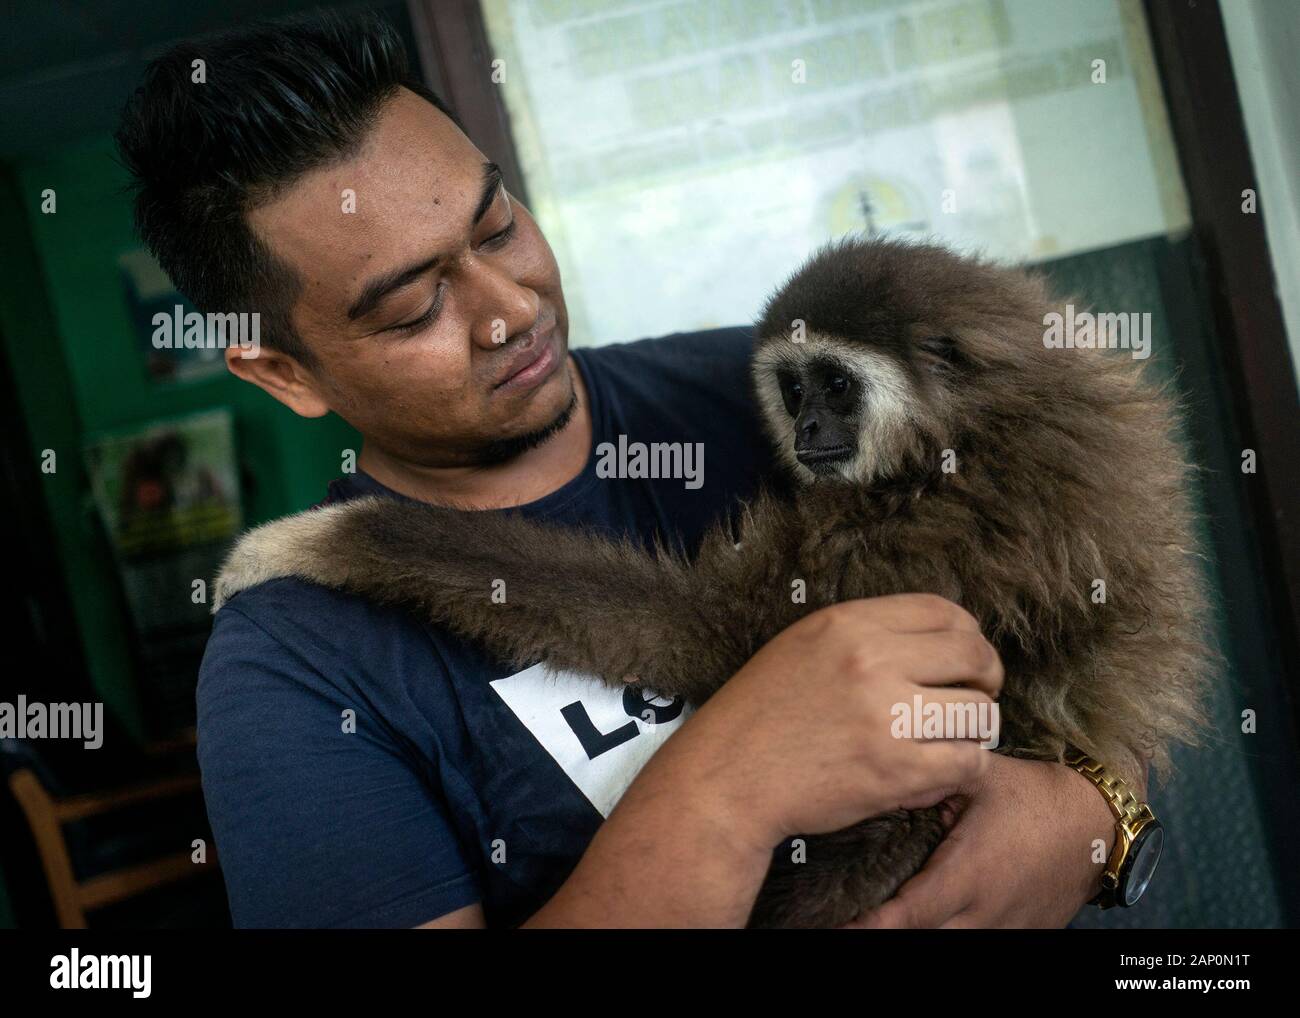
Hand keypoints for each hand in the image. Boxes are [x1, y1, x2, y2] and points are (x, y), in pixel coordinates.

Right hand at [679, 594, 1003, 852]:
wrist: (726, 778)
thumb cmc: (760, 716)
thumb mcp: (802, 646)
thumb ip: (863, 635)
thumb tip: (932, 640)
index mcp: (848, 623)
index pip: (944, 611)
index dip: (969, 636)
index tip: (964, 661)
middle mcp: (871, 660)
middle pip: (975, 656)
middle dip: (986, 680)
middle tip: (970, 700)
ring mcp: (886, 715)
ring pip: (979, 713)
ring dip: (972, 731)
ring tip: (947, 742)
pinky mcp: (896, 770)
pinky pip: (968, 762)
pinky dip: (961, 770)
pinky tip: (935, 772)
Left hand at [844, 753, 1120, 927]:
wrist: (1098, 822)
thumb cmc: (1035, 795)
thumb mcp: (980, 776)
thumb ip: (931, 777)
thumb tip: (883, 776)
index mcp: (968, 874)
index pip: (908, 916)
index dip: (869, 926)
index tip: (838, 925)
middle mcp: (985, 912)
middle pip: (923, 938)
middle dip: (886, 931)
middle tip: (849, 918)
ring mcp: (1005, 930)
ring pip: (950, 944)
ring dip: (920, 931)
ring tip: (882, 916)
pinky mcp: (1022, 935)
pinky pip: (977, 943)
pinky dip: (951, 932)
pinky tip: (933, 916)